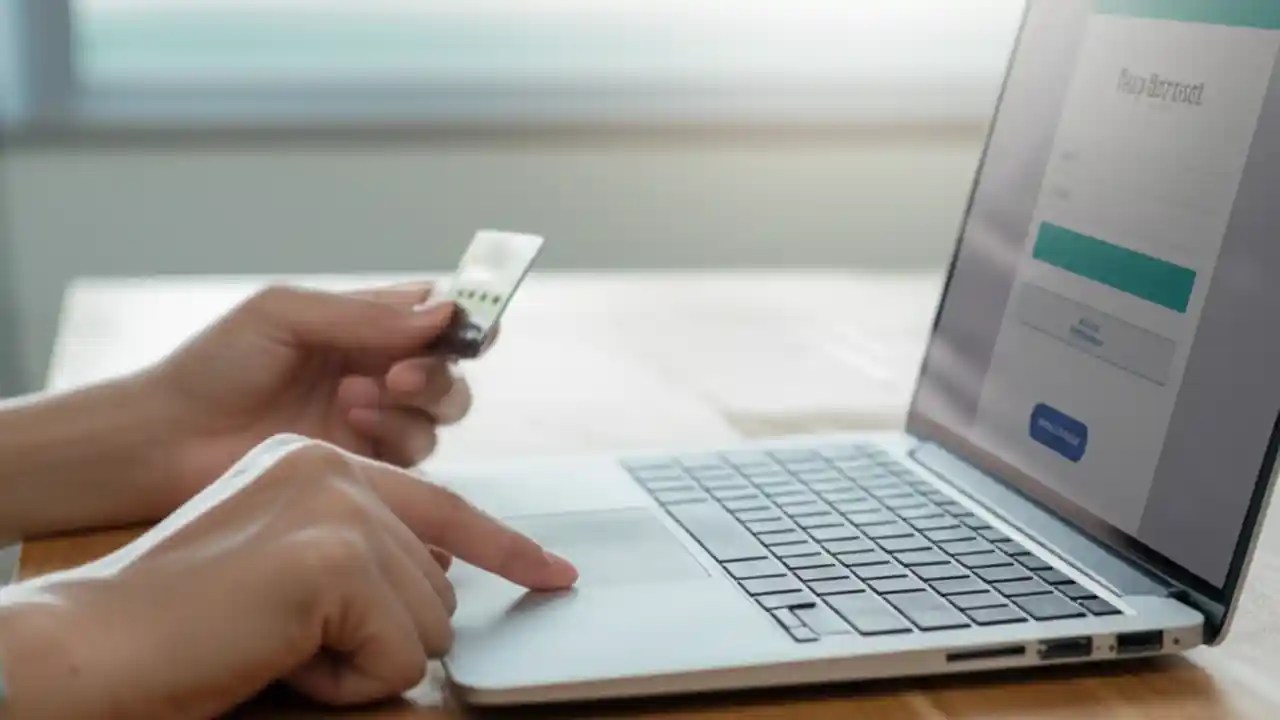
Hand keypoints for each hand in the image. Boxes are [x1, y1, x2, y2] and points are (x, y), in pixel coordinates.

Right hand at [0, 436, 577, 718]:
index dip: (507, 549)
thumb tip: (440, 575)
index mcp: (323, 461)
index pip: (446, 506)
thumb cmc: (187, 619)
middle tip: (288, 635)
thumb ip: (361, 547)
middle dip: (379, 636)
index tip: (554, 575)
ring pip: (430, 625)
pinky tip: (282, 659)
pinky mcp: (333, 558)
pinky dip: (347, 684)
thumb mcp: (284, 560)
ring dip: (362, 661)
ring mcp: (338, 506)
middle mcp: (337, 468)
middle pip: (440, 585)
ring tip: (281, 643)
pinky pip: (400, 657)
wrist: (98, 641)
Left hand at [143, 284, 474, 512]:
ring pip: (437, 420)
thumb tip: (441, 311)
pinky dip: (395, 440)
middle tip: (396, 376)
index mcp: (361, 328)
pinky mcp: (367, 472)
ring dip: (408, 407)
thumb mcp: (284, 314)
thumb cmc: (216, 366)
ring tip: (351, 402)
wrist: (169, 441)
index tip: (462, 327)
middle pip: (448, 374)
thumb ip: (363, 313)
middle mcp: (376, 374)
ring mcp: (373, 427)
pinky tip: (351, 429)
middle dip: (436, 374)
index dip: (460, 321)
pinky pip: (413, 461)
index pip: (432, 319)